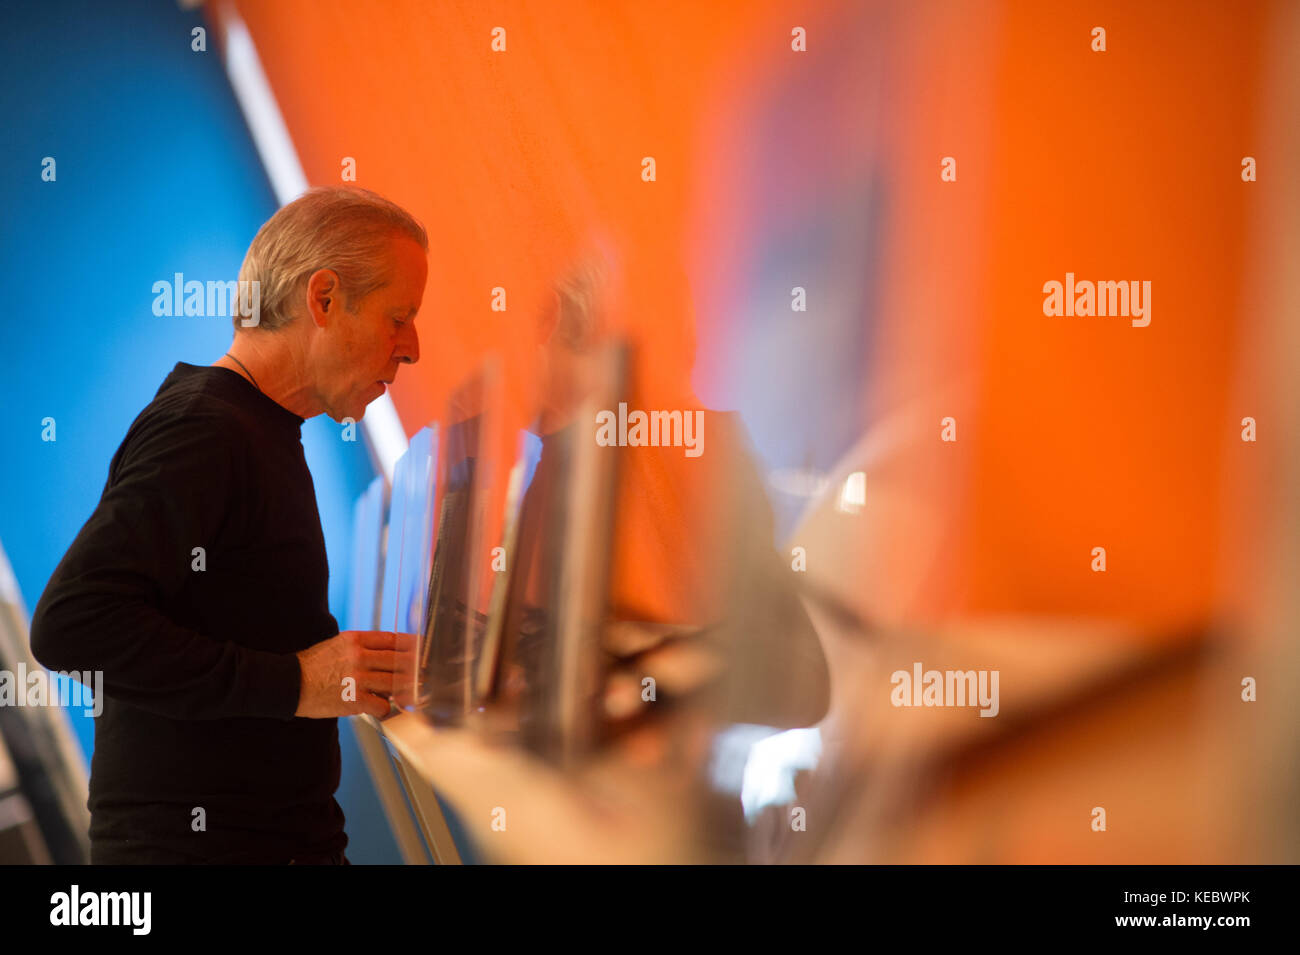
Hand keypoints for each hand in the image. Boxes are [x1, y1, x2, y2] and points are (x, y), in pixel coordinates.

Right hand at [294, 630, 416, 717]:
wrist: (288, 684)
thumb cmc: (314, 665)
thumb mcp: (339, 644)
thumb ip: (365, 646)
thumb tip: (391, 652)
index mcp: (357, 640)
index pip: (395, 639)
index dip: (414, 646)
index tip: (424, 652)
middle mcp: (359, 656)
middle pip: (400, 660)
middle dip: (418, 670)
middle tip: (427, 676)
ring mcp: (357, 678)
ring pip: (396, 683)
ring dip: (408, 690)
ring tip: (413, 694)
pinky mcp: (353, 700)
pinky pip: (382, 705)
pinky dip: (387, 708)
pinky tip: (384, 709)